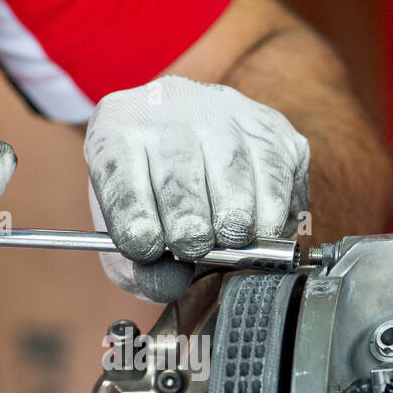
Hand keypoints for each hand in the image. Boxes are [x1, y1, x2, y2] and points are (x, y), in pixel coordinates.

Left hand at [84, 75, 308, 301]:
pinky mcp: (269, 128)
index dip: (134, 212)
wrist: (192, 146)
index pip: (120, 168)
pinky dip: (272, 210)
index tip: (145, 247)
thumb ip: (136, 267)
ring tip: (230, 241)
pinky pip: (275, 172)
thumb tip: (166, 283)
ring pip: (232, 164)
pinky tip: (259, 229)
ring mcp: (223, 112)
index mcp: (117, 129)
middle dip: (188, 217)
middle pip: (178, 165)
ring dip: (235, 215)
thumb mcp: (127, 234)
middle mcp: (168, 109)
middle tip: (193, 246)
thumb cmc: (152, 198)